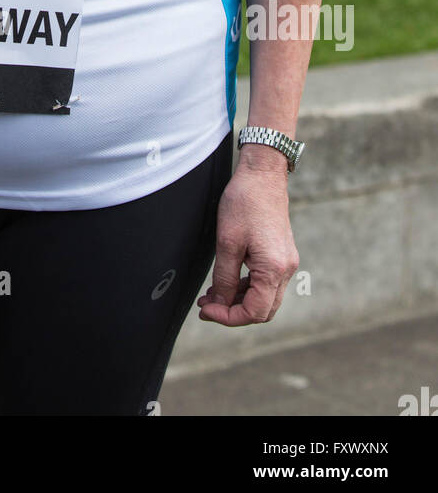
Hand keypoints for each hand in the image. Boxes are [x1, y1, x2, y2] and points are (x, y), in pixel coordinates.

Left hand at [197, 159, 298, 325]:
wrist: (262, 175)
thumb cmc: (244, 202)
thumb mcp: (227, 242)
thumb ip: (224, 278)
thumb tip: (219, 304)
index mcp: (274, 269)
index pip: (254, 312)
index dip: (228, 317)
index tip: (207, 310)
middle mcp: (286, 270)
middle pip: (262, 310)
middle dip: (233, 312)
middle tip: (207, 306)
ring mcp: (286, 262)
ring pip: (264, 297)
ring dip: (239, 300)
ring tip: (212, 295)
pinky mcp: (281, 255)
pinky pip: (266, 282)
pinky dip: (246, 286)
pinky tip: (227, 281)